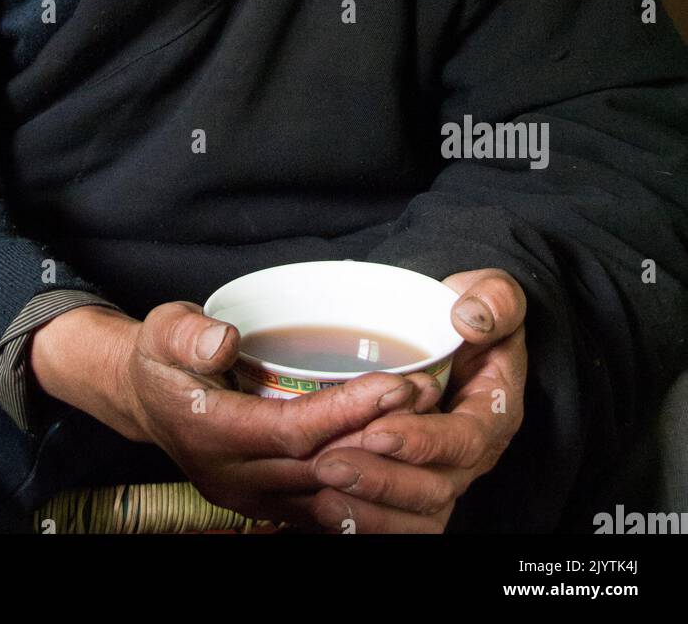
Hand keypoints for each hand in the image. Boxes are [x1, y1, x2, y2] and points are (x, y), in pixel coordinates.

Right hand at [31, 299, 439, 529]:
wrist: (145, 399)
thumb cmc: (161, 357)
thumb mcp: (162, 330)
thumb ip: (188, 334)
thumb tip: (223, 340)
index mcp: (211, 434)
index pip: (293, 431)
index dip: (348, 411)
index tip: (397, 384)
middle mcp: (233, 478)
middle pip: (321, 468)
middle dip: (379, 435)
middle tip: (429, 398)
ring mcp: (251, 498)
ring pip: (329, 493)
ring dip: (379, 463)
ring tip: (426, 424)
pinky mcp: (267, 504)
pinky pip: (323, 509)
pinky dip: (364, 489)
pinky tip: (400, 462)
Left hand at [308, 268, 526, 532]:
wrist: (454, 329)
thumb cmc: (471, 311)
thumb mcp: (493, 293)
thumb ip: (494, 301)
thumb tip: (469, 320)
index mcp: (493, 412)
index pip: (465, 442)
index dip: (423, 443)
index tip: (378, 432)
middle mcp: (469, 455)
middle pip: (435, 490)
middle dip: (382, 482)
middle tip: (329, 465)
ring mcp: (443, 474)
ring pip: (415, 516)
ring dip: (368, 510)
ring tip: (321, 494)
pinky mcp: (413, 485)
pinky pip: (395, 521)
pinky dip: (362, 522)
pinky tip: (323, 509)